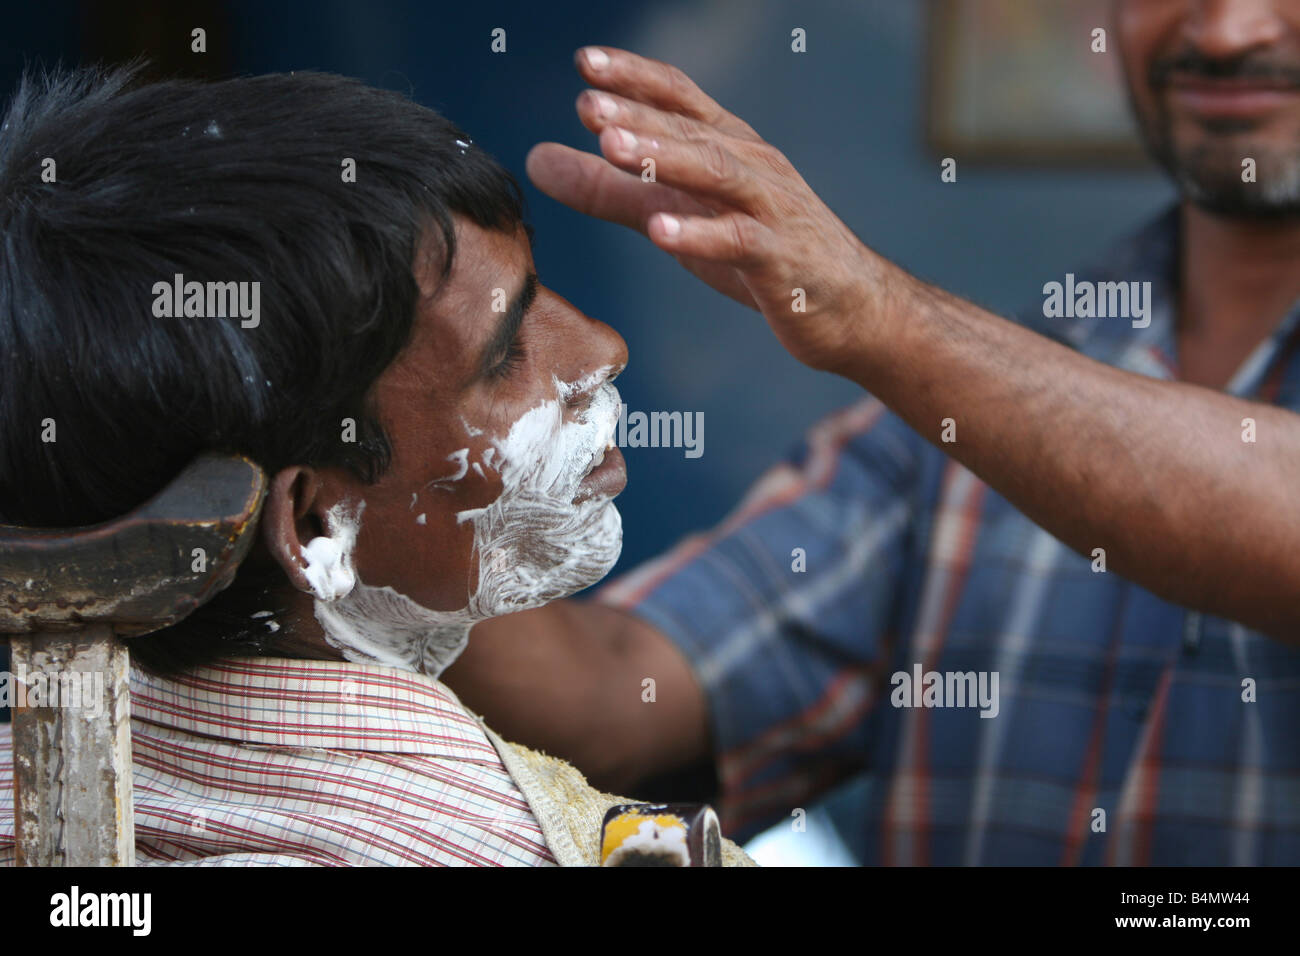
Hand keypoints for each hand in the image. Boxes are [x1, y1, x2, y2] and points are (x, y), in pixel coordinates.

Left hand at [526, 46, 881, 374]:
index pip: (681, 99)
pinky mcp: (782, 261)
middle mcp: (754, 167)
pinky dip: (699, 235)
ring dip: (663, 158)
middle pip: (692, 131)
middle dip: (638, 114)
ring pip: (716, 173)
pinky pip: (739, 241)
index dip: (636, 77)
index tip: (585, 62)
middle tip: (587, 103)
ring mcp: (772, 211)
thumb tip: (537, 160)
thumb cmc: (764, 254)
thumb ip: (611, 190)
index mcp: (729, 148)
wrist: (851, 308)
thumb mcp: (676, 216)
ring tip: (612, 148)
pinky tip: (659, 231)